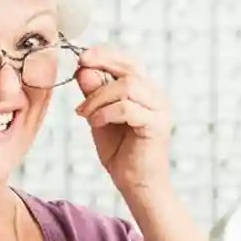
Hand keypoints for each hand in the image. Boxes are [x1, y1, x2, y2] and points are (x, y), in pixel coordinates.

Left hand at [73, 46, 171, 193]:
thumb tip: (84, 68)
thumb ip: (94, 94)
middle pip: (131, 67)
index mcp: (146, 91)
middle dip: (102, 63)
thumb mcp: (99, 117)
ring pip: (127, 85)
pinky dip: (105, 112)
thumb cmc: (121, 153)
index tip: (81, 58)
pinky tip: (95, 123)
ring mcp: (160, 110)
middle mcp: (157, 96)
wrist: (137, 185)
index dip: (105, 54)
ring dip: (99, 97)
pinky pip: (127, 107)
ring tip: (86, 114)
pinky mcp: (157, 125)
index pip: (128, 61)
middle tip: (80, 70)